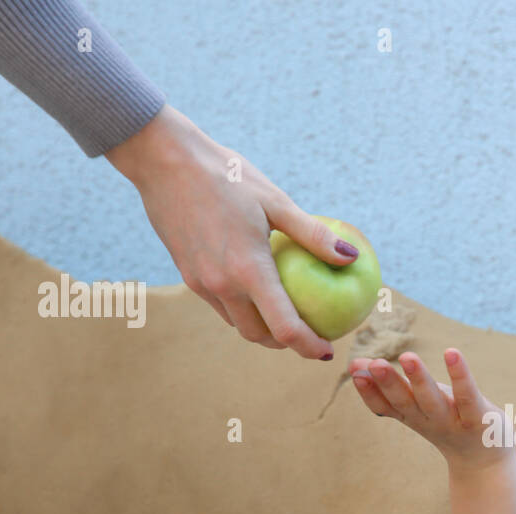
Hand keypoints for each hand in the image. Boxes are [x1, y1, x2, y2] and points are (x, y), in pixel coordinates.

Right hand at [105, 104, 357, 359]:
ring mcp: (200, 283)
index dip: (309, 346)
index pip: (284, 327)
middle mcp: (221, 285)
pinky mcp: (187, 275)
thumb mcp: (276, 201)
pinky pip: (220, 305)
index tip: (327, 352)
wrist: (163, 160)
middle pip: (258, 335)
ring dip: (262, 329)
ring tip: (285, 317)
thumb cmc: (226, 175)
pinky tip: (256, 292)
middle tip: (310, 335)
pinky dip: (242, 309)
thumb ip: (313, 236)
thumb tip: (351, 257)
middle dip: (286, 344)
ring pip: (236, 323)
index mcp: (248, 270)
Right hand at [348, 348, 514, 471]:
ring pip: (433, 400)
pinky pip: (468, 395)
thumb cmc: (447, 422)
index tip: (354, 370)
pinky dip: (460, 375)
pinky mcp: (479, 417)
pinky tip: (452, 353)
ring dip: (419, 380)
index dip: (369, 391)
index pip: (385, 406)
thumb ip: (387, 386)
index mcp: (411, 416)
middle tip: (374, 364)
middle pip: (406, 402)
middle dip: (389, 383)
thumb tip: (354, 365)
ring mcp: (453, 420)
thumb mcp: (416, 404)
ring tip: (407, 357)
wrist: (484, 461)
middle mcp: (428, 420)